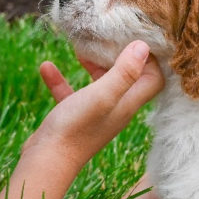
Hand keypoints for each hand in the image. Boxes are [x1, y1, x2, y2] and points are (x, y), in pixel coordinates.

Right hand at [28, 41, 163, 170]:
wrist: (45, 162)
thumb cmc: (76, 128)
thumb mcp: (103, 94)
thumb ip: (125, 71)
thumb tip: (144, 46)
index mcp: (128, 103)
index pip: (153, 80)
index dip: (151, 60)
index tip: (138, 39)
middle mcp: (116, 108)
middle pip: (127, 78)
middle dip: (119, 55)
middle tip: (108, 36)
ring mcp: (95, 114)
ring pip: (99, 84)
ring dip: (92, 64)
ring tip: (81, 47)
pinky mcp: (73, 118)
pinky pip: (70, 94)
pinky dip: (61, 80)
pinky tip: (47, 67)